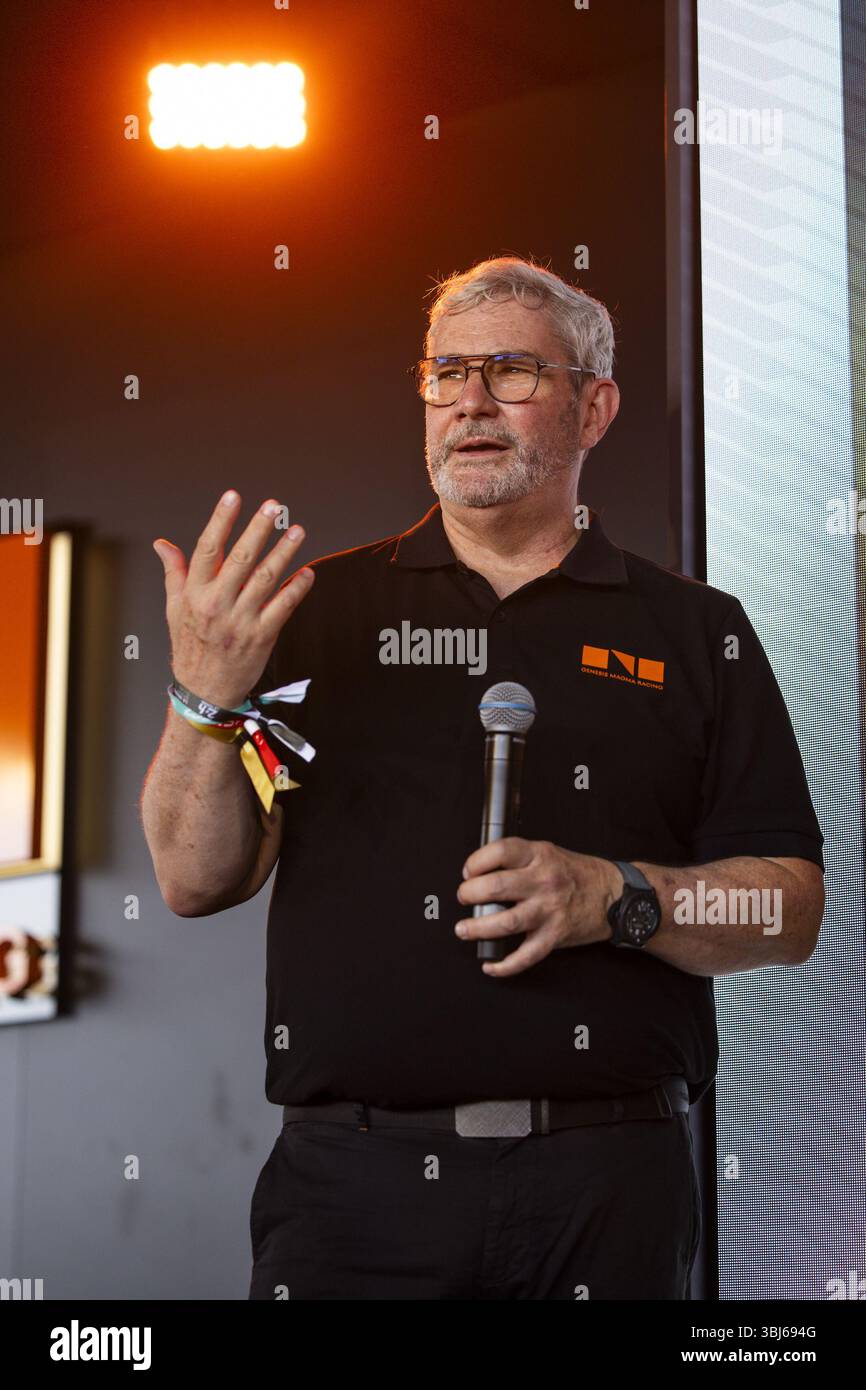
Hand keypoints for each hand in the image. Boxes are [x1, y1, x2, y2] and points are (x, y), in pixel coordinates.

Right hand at [153, 491, 314, 708]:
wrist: (203, 693)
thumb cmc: (190, 647)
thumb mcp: (175, 609)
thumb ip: (175, 573)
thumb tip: (162, 544)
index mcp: (193, 594)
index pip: (207, 549)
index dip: (221, 520)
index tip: (234, 496)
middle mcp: (216, 604)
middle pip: (241, 558)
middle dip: (258, 529)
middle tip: (274, 506)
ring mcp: (240, 621)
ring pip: (266, 579)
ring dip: (284, 552)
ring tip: (297, 530)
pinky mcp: (261, 637)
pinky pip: (283, 607)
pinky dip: (297, 588)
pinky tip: (307, 571)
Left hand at [455, 837, 620, 976]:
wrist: (613, 895)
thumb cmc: (576, 874)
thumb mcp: (548, 854)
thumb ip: (519, 860)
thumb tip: (480, 874)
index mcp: (540, 856)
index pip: (500, 852)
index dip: (476, 862)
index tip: (468, 872)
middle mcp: (544, 881)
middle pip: (496, 887)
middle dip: (470, 894)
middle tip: (464, 898)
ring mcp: (549, 910)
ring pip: (506, 922)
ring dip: (478, 928)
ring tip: (464, 929)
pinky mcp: (555, 935)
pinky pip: (526, 955)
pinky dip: (505, 965)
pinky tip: (491, 965)